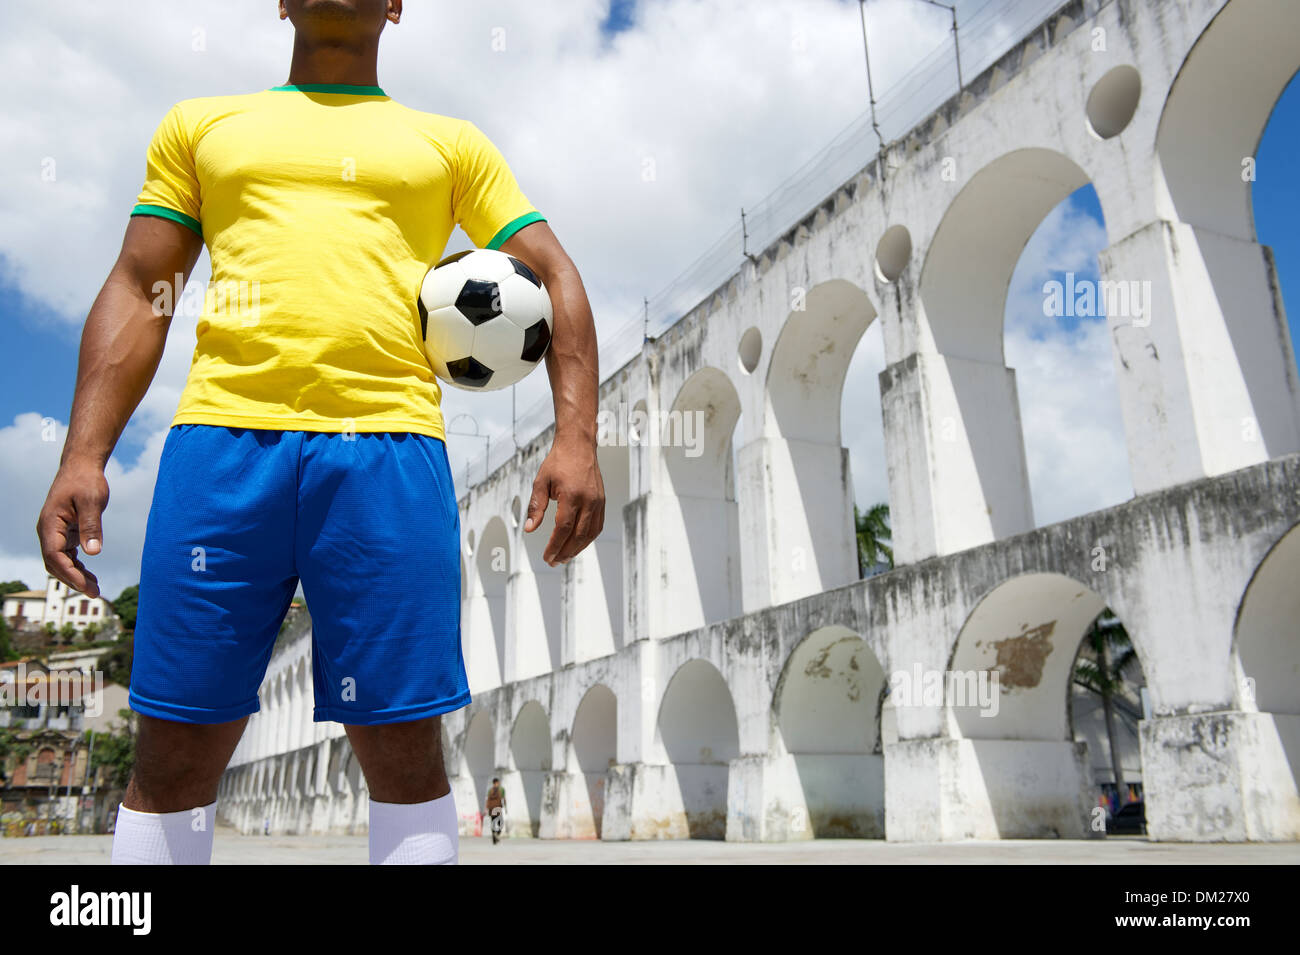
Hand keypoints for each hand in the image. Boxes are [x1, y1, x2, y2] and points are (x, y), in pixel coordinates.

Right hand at [37, 455, 108, 597]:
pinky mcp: (64, 533)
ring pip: (60, 562)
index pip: (54, 556)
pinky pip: (67, 555)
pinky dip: (77, 566)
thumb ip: (92, 526)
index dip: (69, 573)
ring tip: (95, 588)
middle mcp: (48, 531)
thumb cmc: (86, 481)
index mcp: (50, 524)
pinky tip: (90, 575)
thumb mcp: (92, 501)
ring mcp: (55, 533)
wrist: (81, 467)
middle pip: (55, 563)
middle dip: (73, 579)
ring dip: (75, 575)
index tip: (85, 586)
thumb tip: (93, 552)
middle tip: (94, 593)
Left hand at [524, 434, 604, 565]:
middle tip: (554, 562)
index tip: (547, 557)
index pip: (563, 529)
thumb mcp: (541, 482)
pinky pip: (597, 526)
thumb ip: (535, 507)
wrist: (578, 446)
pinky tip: (577, 544)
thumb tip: (529, 529)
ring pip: (590, 534)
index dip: (554, 546)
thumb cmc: (558, 462)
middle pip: (578, 535)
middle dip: (565, 552)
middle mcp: (588, 500)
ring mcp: (598, 502)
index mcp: (571, 495)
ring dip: (577, 549)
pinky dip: (587, 539)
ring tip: (564, 557)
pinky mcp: (602, 502)